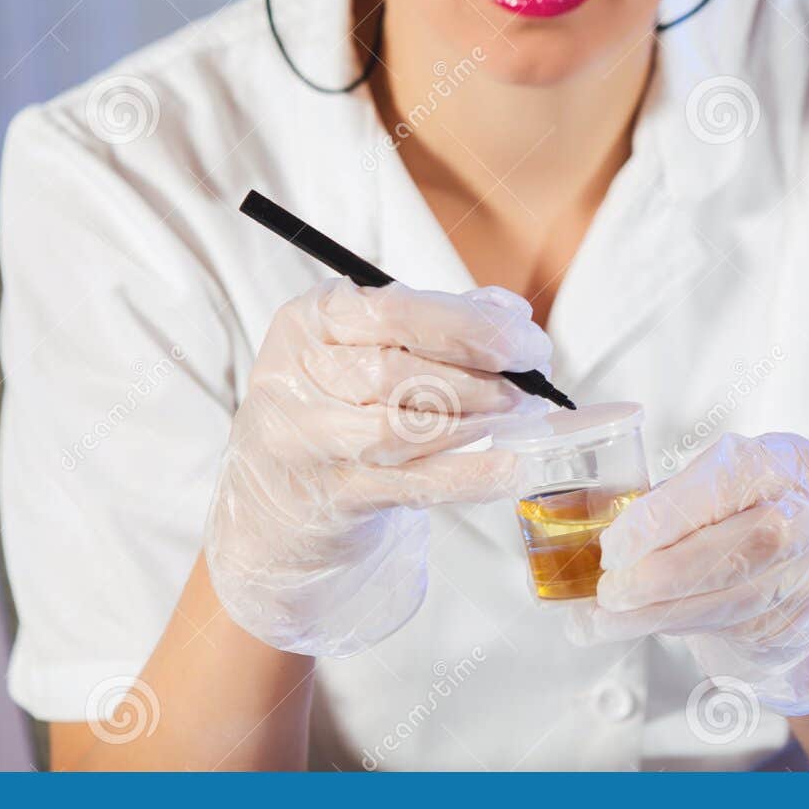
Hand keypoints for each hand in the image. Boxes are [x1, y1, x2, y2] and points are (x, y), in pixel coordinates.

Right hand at [205, 277, 550, 656]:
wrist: (278, 492)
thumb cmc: (336, 402)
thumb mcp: (366, 345)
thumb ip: (437, 321)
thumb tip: (510, 315)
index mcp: (309, 321)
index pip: (397, 312)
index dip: (472, 326)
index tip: (527, 340)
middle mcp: (298, 377)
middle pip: (401, 372)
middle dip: (482, 376)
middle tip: (529, 383)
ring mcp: (310, 442)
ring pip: (404, 428)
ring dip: (477, 421)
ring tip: (518, 416)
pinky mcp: (333, 496)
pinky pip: (413, 484)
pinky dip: (469, 476)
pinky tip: (509, 468)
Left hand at [565, 432, 808, 715]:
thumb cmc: (750, 503)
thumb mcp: (720, 479)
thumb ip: (677, 499)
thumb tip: (611, 535)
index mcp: (781, 462)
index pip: (721, 486)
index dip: (662, 519)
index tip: (614, 547)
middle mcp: (808, 515)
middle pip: (735, 551)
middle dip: (660, 576)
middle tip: (609, 590)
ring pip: (732, 601)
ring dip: (660, 614)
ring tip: (607, 619)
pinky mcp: (800, 617)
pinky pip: (734, 627)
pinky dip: (681, 626)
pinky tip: (645, 622)